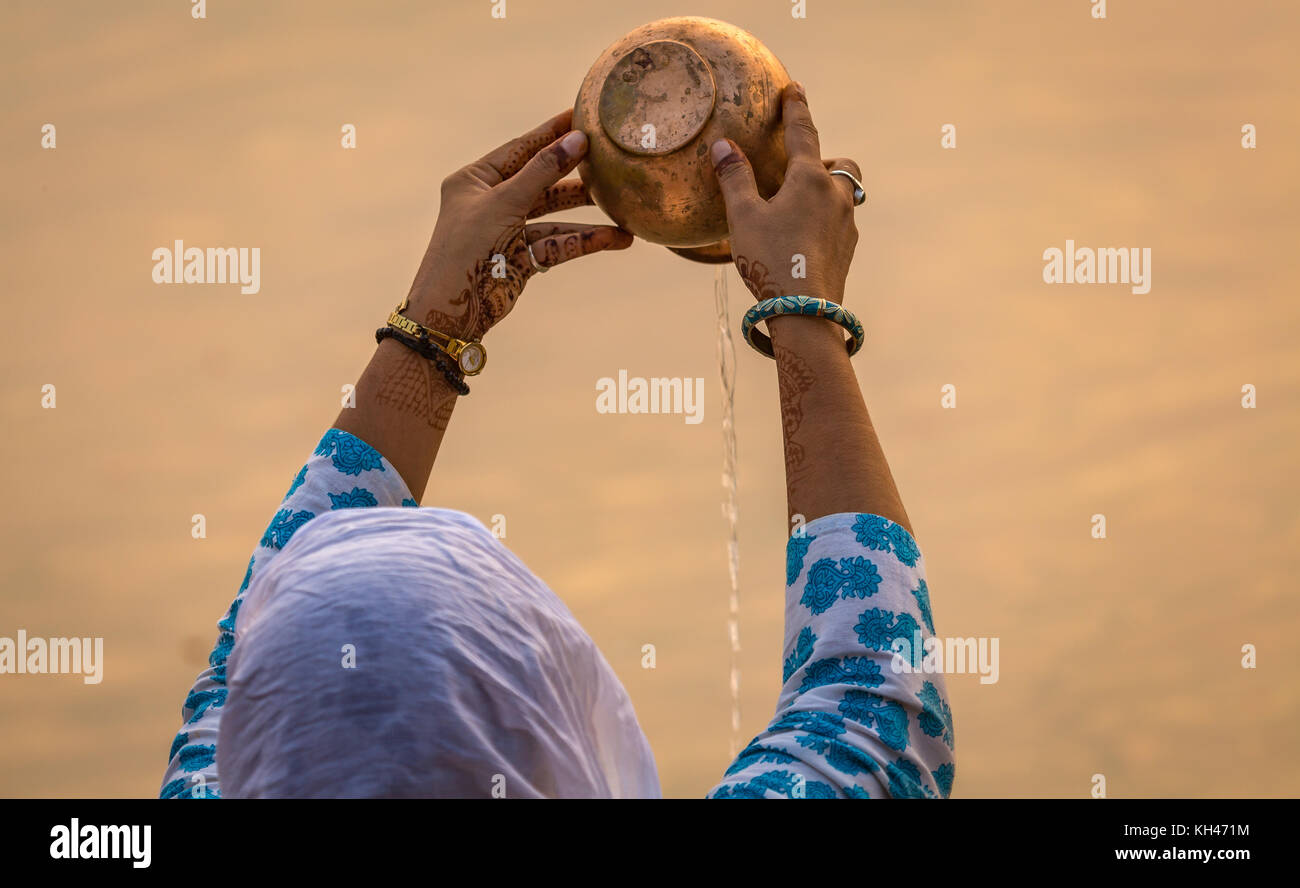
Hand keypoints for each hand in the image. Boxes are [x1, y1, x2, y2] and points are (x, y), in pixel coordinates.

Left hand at [402, 109, 632, 340]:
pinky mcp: (522, 259)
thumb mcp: (504, 202)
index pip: (520, 149)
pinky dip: (584, 241)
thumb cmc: (466, 248)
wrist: (450, 311)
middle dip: (575, 175)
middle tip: (608, 159)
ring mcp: (507, 232)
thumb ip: (542, 171)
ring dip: (587, 216)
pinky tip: (615, 238)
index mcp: (475, 180)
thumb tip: (577, 139)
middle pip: (541, 182)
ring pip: (554, 216)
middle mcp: (491, 202)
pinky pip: (557, 243)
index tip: (581, 116)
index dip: (551, 133)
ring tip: (622, 208)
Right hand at [710, 83, 861, 306]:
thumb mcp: (744, 217)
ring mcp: (846, 225)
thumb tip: (723, 146)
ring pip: (843, 195)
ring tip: (798, 208)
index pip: (804, 132)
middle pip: (840, 165)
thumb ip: (735, 178)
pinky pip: (839, 223)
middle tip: (801, 169)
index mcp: (810, 180)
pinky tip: (802, 239)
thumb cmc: (771, 260)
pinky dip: (824, 220)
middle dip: (825, 159)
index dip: (796, 108)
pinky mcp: (847, 250)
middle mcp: (836, 196)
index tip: (794, 89)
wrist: (804, 313)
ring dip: (825, 192)